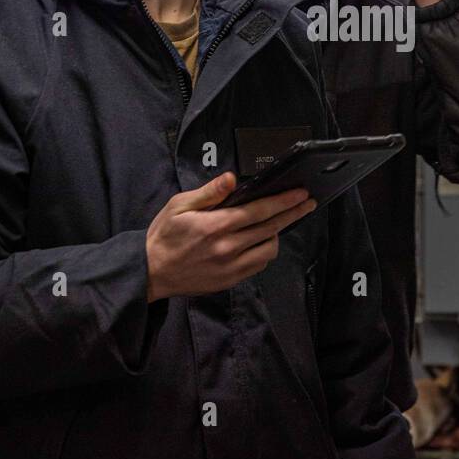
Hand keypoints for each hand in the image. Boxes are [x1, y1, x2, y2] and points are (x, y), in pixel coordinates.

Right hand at [144, 172, 315, 301]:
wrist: (151, 272)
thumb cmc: (164, 236)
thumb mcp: (179, 206)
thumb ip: (209, 192)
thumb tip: (232, 178)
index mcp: (215, 226)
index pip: (259, 211)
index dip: (283, 201)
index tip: (300, 193)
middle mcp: (227, 247)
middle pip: (271, 228)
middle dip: (292, 213)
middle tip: (308, 203)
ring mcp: (231, 266)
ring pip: (269, 249)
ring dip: (278, 234)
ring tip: (278, 222)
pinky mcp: (231, 280)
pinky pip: (258, 265)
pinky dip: (265, 251)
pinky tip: (262, 241)